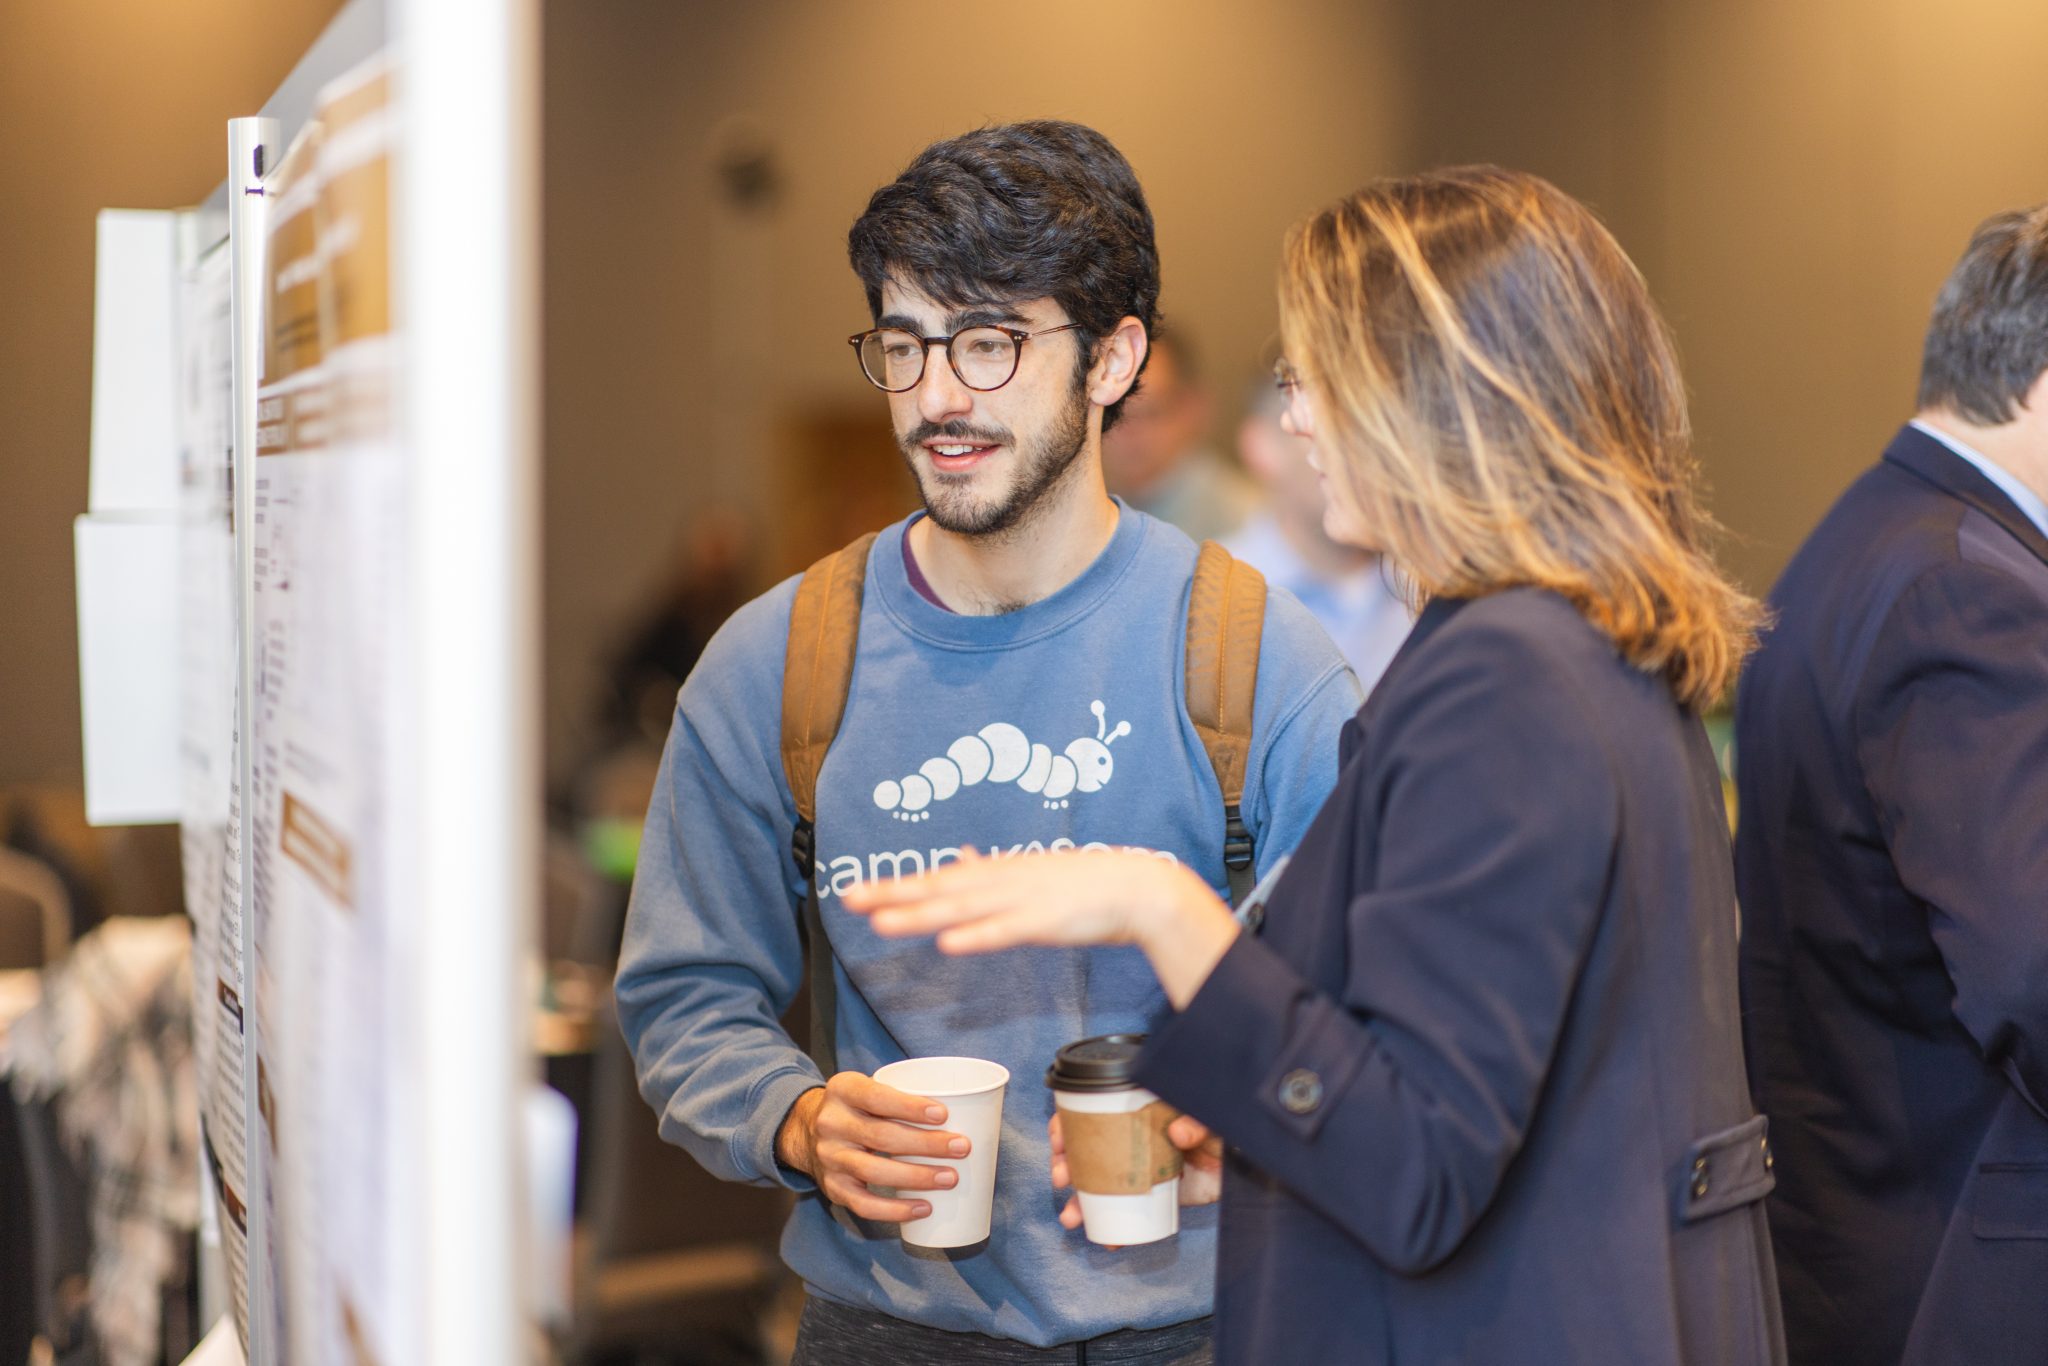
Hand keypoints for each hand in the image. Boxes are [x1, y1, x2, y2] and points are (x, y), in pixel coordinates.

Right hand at [775, 1072, 969, 1222]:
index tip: (944, 1114)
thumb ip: (901, 1093)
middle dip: (926, 1144)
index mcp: (843, 1089)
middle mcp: (831, 1123)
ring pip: (875, 1171)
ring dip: (918, 1177)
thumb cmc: (858, 1107)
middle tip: (962, 1147)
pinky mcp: (832, 1187)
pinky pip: (864, 1204)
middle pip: (882, 1135)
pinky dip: (896, 1210)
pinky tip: (924, 1208)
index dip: (910, 1106)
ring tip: (951, 1178)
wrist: (807, 1130)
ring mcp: (829, 1157)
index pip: (877, 1097)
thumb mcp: (867, 1087)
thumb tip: (966, 1108)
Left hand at [844, 848, 1240, 1008]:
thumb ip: (992, 870)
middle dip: (892, 895)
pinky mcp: (1046, 922)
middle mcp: (1002, 881)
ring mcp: (1022, 900)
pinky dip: (976, 937)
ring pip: (962, 909)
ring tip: (881, 923)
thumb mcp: (1030, 873)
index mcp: (998, 873)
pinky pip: (1005, 932)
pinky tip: (948, 945)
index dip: (896, 886)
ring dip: (921, 916)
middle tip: (848, 900)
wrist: (1137, 888)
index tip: (856, 894)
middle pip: (939, 890)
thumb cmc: (1085, 885)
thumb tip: (961, 858)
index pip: (938, 881)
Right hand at [1049, 1112, 1225, 1240]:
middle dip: (1065, 1164)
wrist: (1248, 1161)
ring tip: (1070, 1217)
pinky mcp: (1152, 1197)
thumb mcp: (1211, 1117)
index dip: (1068, 1124)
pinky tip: (1107, 1242)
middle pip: (1085, 1150)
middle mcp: (1130, 1139)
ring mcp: (1138, 1170)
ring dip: (1078, 1202)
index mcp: (1136, 1111)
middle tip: (1060, 1176)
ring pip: (1097, 1185)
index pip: (1092, 1111)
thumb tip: (1176, 1132)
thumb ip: (1197, 1120)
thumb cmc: (1227, 1128)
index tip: (1058, 1140)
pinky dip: (1113, 1231)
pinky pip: (1124, 1214)